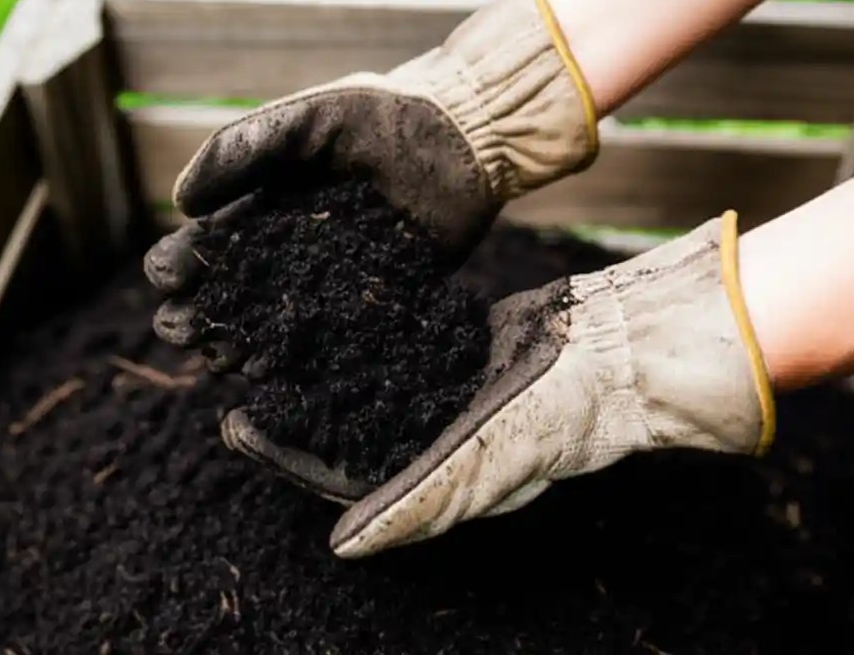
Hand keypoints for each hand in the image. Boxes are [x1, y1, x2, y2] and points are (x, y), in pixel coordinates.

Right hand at [144, 0, 598, 357]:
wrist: (461, 136)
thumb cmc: (377, 115)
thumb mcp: (306, 119)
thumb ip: (244, 147)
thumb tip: (182, 201)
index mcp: (255, 208)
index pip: (200, 245)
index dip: (175, 264)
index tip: (168, 275)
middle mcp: (281, 254)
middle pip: (222, 297)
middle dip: (192, 316)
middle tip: (182, 329)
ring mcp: (323, 285)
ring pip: (265, 329)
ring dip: (234, 347)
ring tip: (220, 356)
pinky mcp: (370, 307)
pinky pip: (325, 341)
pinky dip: (295, 359)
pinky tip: (273, 370)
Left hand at [224, 213, 775, 555]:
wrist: (619, 351)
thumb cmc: (563, 413)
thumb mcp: (485, 461)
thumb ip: (419, 502)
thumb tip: (342, 547)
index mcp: (434, 479)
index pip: (341, 476)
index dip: (286, 455)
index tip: (235, 425)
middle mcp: (432, 441)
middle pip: (340, 430)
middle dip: (288, 409)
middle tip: (233, 376)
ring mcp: (443, 394)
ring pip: (361, 385)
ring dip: (314, 367)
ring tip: (266, 338)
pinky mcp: (453, 351)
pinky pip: (393, 346)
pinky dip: (356, 332)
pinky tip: (321, 306)